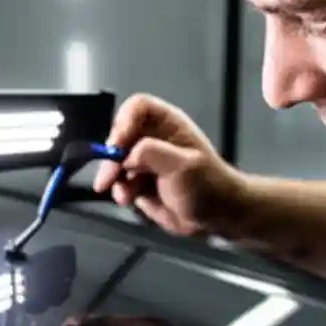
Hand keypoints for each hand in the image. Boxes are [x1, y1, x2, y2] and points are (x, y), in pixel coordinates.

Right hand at [94, 93, 250, 239]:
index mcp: (167, 124)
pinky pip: (119, 181)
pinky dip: (119, 190)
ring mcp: (144, 160)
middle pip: (120, 134)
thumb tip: (124, 157)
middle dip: (112, 156)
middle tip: (109, 177)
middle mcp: (153, 138)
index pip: (137, 108)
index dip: (123, 123)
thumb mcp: (182, 166)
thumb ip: (151, 154)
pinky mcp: (139, 182)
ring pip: (115, 161)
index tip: (117, 148)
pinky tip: (127, 199)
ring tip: (124, 195)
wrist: (216, 217)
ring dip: (114, 178)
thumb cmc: (208, 185)